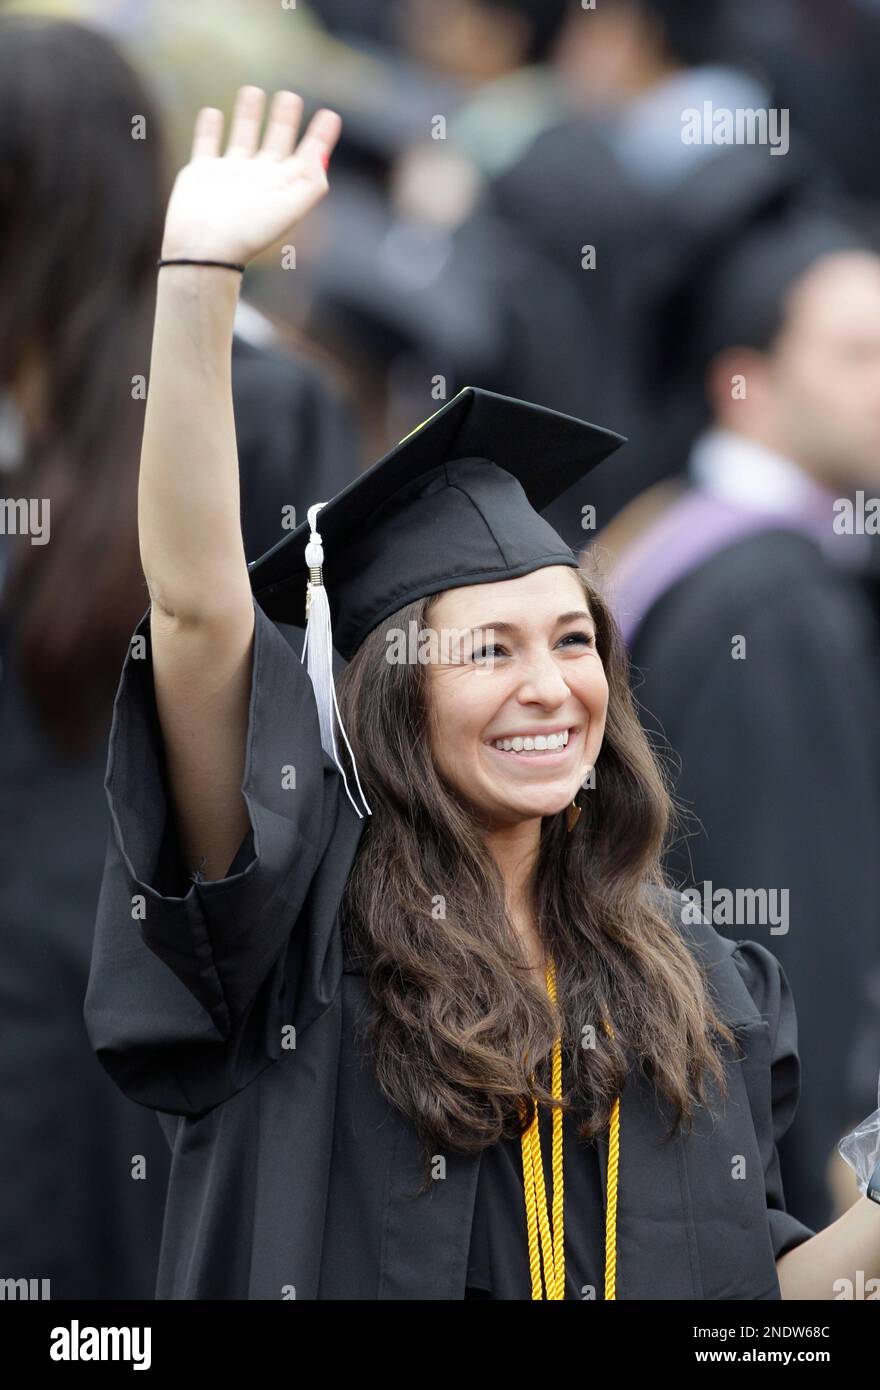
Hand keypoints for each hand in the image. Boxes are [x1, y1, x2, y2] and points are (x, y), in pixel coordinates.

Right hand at [161, 86, 340, 266]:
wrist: (205, 247)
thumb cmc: (249, 230)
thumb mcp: (290, 208)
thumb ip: (311, 181)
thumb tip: (321, 155)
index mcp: (283, 186)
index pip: (307, 156)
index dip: (320, 136)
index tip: (330, 115)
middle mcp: (259, 178)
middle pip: (275, 141)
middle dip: (284, 119)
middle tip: (290, 96)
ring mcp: (230, 175)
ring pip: (242, 137)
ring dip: (249, 115)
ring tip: (254, 91)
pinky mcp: (202, 173)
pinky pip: (206, 145)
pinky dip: (209, 129)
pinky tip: (212, 112)